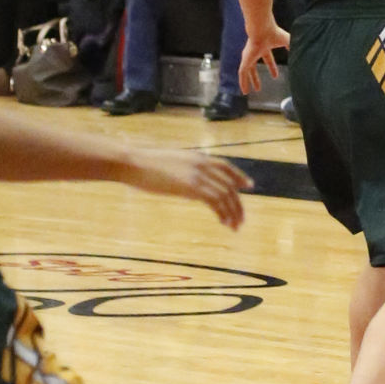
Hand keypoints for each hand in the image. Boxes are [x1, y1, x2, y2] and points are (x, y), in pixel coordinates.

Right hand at [129, 149, 250, 228]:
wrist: (135, 163)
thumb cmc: (147, 165)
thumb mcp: (172, 163)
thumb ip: (186, 169)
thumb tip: (189, 181)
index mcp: (198, 157)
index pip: (225, 166)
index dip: (239, 176)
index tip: (249, 186)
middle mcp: (202, 164)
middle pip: (229, 183)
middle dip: (237, 202)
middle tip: (241, 219)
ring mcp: (197, 175)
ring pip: (225, 194)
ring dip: (232, 211)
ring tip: (235, 226)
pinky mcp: (191, 187)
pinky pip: (215, 200)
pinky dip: (222, 212)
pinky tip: (223, 222)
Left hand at [239, 22, 291, 94]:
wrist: (262, 29)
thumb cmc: (274, 33)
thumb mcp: (287, 41)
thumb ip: (292, 46)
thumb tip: (301, 52)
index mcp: (265, 46)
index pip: (268, 59)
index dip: (272, 68)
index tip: (275, 76)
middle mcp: (255, 52)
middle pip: (254, 67)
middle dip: (256, 77)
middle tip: (258, 88)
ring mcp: (248, 56)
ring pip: (246, 71)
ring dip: (247, 81)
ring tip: (246, 92)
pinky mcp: (245, 60)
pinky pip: (242, 74)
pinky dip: (243, 82)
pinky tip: (244, 91)